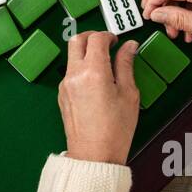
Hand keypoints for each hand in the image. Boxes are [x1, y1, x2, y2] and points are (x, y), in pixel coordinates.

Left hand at [59, 32, 140, 164]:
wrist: (94, 156)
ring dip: (85, 53)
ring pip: (72, 56)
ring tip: (104, 65)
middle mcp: (75, 75)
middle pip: (76, 40)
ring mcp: (65, 85)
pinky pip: (70, 72)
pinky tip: (96, 81)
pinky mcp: (62, 95)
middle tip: (106, 43)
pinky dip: (81, 68)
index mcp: (93, 72)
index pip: (97, 39)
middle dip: (92, 37)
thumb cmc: (115, 130)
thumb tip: (129, 46)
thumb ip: (126, 65)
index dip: (109, 35)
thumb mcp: (129, 94)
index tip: (117, 41)